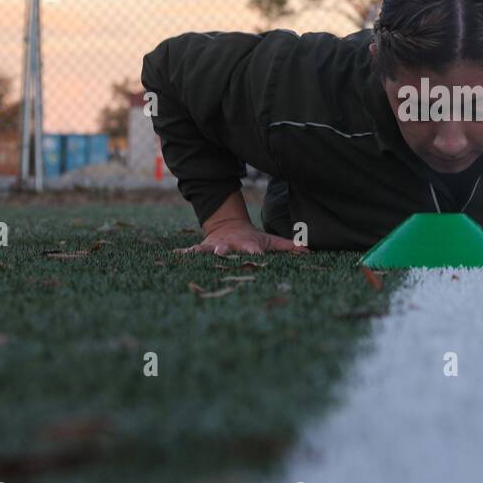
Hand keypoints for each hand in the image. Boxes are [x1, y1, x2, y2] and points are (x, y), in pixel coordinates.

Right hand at [174, 219, 307, 255]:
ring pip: (208, 251)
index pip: (251, 248)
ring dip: (202, 254)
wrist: (229, 227)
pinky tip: (172, 255)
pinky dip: (182, 254)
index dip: (253, 251)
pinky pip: (191, 252)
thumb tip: (309, 250)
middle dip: (225, 253)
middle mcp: (230, 246)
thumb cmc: (253, 240)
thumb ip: (289, 247)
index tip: (256, 254)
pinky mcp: (203, 248)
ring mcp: (215, 246)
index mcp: (246, 245)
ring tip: (195, 254)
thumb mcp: (270, 241)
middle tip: (222, 255)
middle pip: (227, 250)